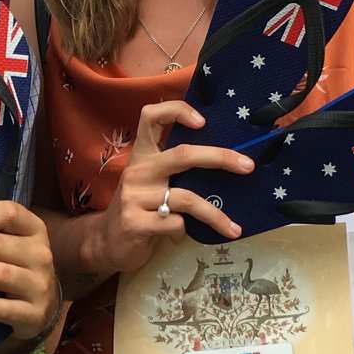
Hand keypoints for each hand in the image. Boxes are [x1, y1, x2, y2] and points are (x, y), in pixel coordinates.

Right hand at [95, 100, 254, 274]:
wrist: (105, 243)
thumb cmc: (139, 209)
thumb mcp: (150, 182)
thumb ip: (174, 170)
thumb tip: (226, 162)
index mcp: (142, 155)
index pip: (151, 117)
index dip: (177, 111)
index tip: (203, 121)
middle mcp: (137, 171)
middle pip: (183, 154)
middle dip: (220, 158)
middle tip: (247, 166)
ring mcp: (134, 197)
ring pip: (187, 198)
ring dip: (215, 215)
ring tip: (234, 229)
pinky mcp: (134, 224)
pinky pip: (175, 224)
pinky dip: (184, 232)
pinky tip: (180, 237)